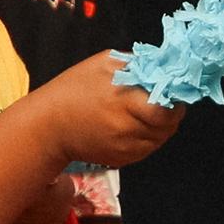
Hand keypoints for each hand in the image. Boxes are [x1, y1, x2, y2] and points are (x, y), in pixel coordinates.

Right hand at [42, 57, 184, 168]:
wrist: (48, 126)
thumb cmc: (72, 90)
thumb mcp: (103, 63)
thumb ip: (136, 64)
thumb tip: (162, 65)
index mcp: (123, 102)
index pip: (165, 109)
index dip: (174, 99)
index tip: (173, 88)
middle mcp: (127, 129)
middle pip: (168, 125)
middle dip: (171, 111)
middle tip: (164, 98)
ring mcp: (126, 148)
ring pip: (162, 138)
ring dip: (162, 124)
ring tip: (148, 110)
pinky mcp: (123, 159)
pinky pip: (149, 148)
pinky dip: (149, 136)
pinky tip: (136, 123)